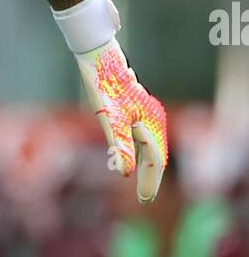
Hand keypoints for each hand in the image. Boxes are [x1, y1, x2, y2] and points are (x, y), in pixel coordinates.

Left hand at [75, 38, 167, 203]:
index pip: (156, 160)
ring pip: (153, 145)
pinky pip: (146, 136)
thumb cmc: (103, 86)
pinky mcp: (138, 108)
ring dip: (149, 165)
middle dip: (152, 177)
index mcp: (152, 122)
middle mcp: (154, 118)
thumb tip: (125, 172)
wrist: (100, 57)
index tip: (144, 199)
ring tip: (145, 183)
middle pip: (158, 154)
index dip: (151, 181)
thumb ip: (118, 145)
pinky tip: (135, 158)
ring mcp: (148, 112)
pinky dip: (144, 152)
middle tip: (145, 198)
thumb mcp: (108, 118)